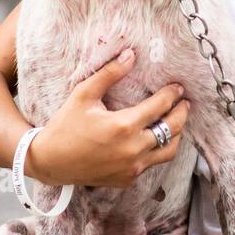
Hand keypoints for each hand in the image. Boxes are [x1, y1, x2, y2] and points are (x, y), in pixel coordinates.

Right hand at [26, 48, 190, 189]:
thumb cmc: (65, 125)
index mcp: (123, 126)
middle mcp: (133, 149)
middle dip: (182, 114)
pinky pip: (151, 164)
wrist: (50, 162)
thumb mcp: (84, 94)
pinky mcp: (127, 179)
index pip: (159, 107)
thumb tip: (131, 55)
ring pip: (168, 151)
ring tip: (175, 122)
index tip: (178, 87)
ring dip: (175, 135)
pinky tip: (154, 140)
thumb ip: (109, 74)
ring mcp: (132, 168)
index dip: (172, 95)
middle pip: (172, 129)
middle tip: (185, 103)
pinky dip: (157, 151)